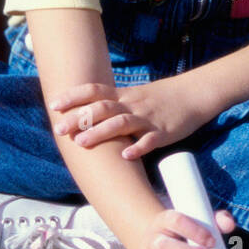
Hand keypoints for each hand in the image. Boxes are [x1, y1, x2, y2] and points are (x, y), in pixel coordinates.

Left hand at [49, 73, 204, 159]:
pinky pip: (150, 140)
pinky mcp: (163, 132)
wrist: (194, 94)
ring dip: (100, 132)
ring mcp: (148, 118)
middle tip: (60, 130)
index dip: (74, 97)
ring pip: (121, 123)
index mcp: (124, 96)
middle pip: (103, 108)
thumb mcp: (135, 96)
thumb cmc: (161, 98)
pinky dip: (138, 148)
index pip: (95, 92)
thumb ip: (113, 105)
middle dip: (79, 118)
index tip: (54, 105)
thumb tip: (84, 116)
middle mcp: (132, 105)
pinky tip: (126, 156)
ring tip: (82, 143)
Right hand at [133, 206, 237, 248]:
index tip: (211, 241)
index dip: (194, 231)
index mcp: (164, 220)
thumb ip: (217, 220)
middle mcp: (151, 237)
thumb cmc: (187, 233)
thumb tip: (229, 224)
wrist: (162, 241)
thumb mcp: (201, 222)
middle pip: (164, 246)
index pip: (176, 220)